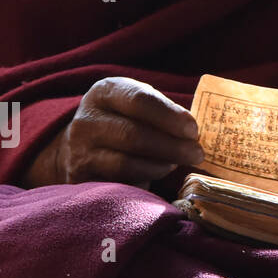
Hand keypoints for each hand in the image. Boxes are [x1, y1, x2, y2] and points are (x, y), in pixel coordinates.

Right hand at [23, 77, 202, 186]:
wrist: (81, 148)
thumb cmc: (124, 122)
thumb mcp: (138, 107)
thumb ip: (163, 112)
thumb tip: (195, 132)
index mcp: (105, 92)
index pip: (139, 100)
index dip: (170, 116)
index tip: (193, 130)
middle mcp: (87, 120)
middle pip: (133, 135)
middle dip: (172, 146)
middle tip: (197, 154)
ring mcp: (80, 152)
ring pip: (126, 163)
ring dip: (161, 165)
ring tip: (177, 163)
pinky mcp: (83, 179)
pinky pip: (120, 184)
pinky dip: (145, 180)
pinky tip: (158, 174)